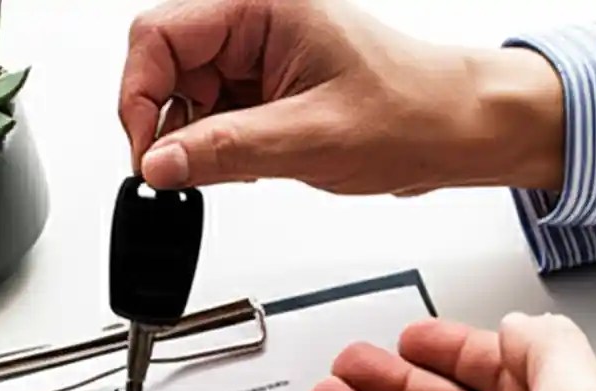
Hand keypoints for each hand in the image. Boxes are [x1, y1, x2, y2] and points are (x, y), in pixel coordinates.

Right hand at [119, 0, 563, 193]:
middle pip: (162, 63)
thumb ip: (225, 151)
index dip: (139, 97)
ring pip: (182, 94)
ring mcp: (255, 54)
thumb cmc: (411, 112)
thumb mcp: (311, 139)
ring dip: (194, 139)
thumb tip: (158, 165)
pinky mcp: (261, 87)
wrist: (456, 131)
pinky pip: (210, 114)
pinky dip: (215, 147)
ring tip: (241, 164)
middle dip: (166, 122)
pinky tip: (249, 162)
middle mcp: (253, 21)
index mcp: (262, 5)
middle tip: (182, 169)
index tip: (149, 156)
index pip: (158, 35)